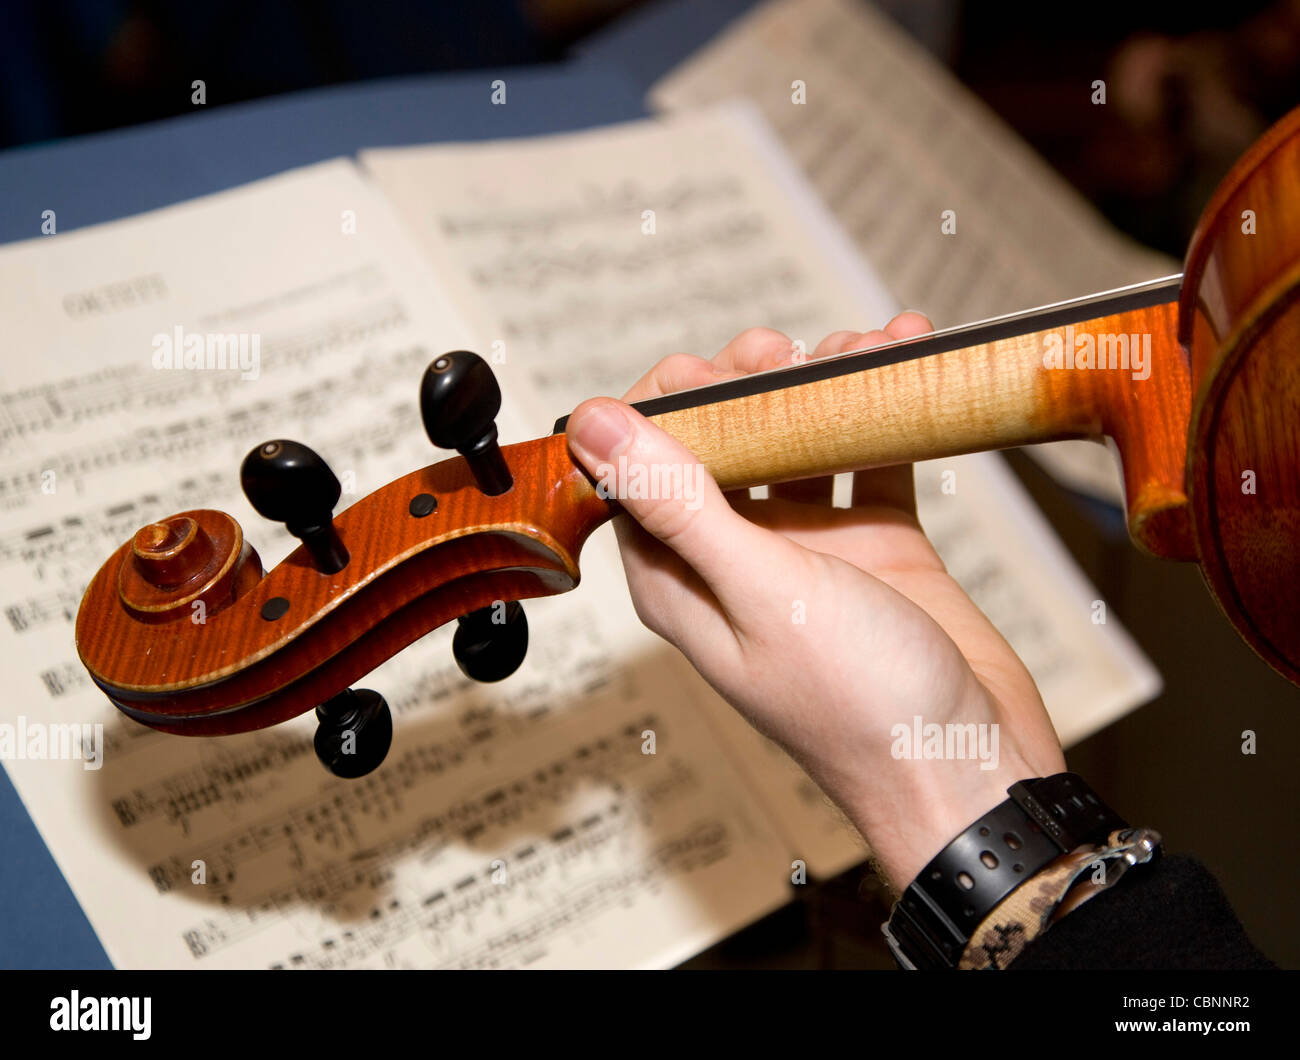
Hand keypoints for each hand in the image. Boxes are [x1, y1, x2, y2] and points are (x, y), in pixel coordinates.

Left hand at [565, 318, 1066, 890]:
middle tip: (779, 353)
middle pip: (715, 446)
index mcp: (682, 582)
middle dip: (742, 385)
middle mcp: (736, 562)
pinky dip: (880, 413)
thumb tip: (594, 425)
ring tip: (856, 349)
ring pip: (792, 442)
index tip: (704, 368)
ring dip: (816, 388)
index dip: (660, 408)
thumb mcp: (765, 592)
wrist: (973, 767)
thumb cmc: (861, 707)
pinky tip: (904, 363)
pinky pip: (865, 459)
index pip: (636, 473)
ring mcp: (807, 552)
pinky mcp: (873, 545)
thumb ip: (680, 503)